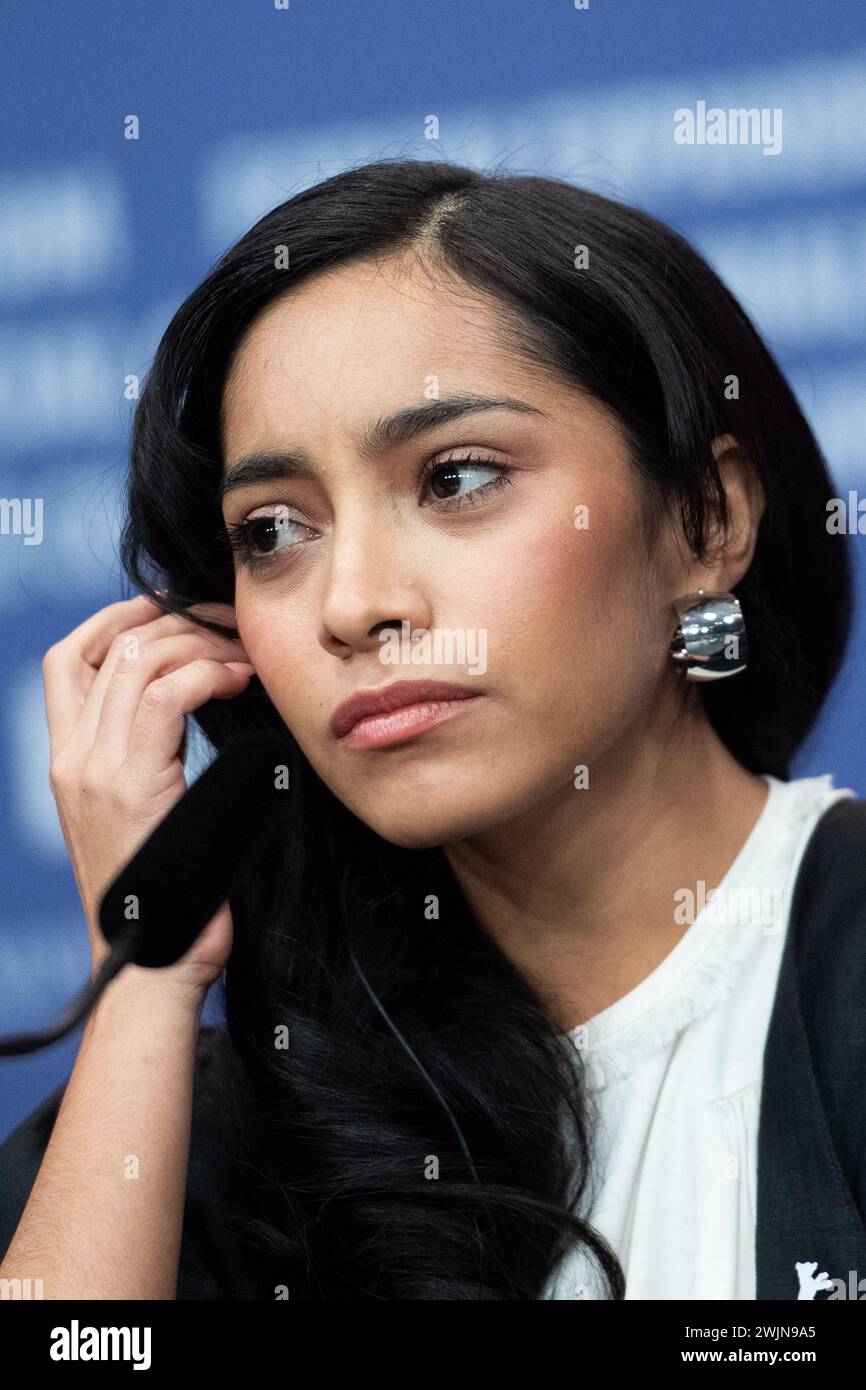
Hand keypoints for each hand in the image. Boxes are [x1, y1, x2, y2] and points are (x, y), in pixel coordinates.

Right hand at [43, 594, 254, 996]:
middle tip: (230, 627)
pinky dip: (208, 673)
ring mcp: (93, 771)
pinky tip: (238, 682)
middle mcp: (71, 758)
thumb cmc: (172, 889)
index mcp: (69, 760)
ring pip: (137, 660)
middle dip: (175, 621)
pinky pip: (166, 695)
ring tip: (243, 658)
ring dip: (200, 643)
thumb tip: (201, 694)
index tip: (177, 609)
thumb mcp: (153, 806)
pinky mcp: (128, 787)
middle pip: (108, 646)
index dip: (119, 618)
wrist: (155, 963)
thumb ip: (158, 751)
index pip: (68, 658)